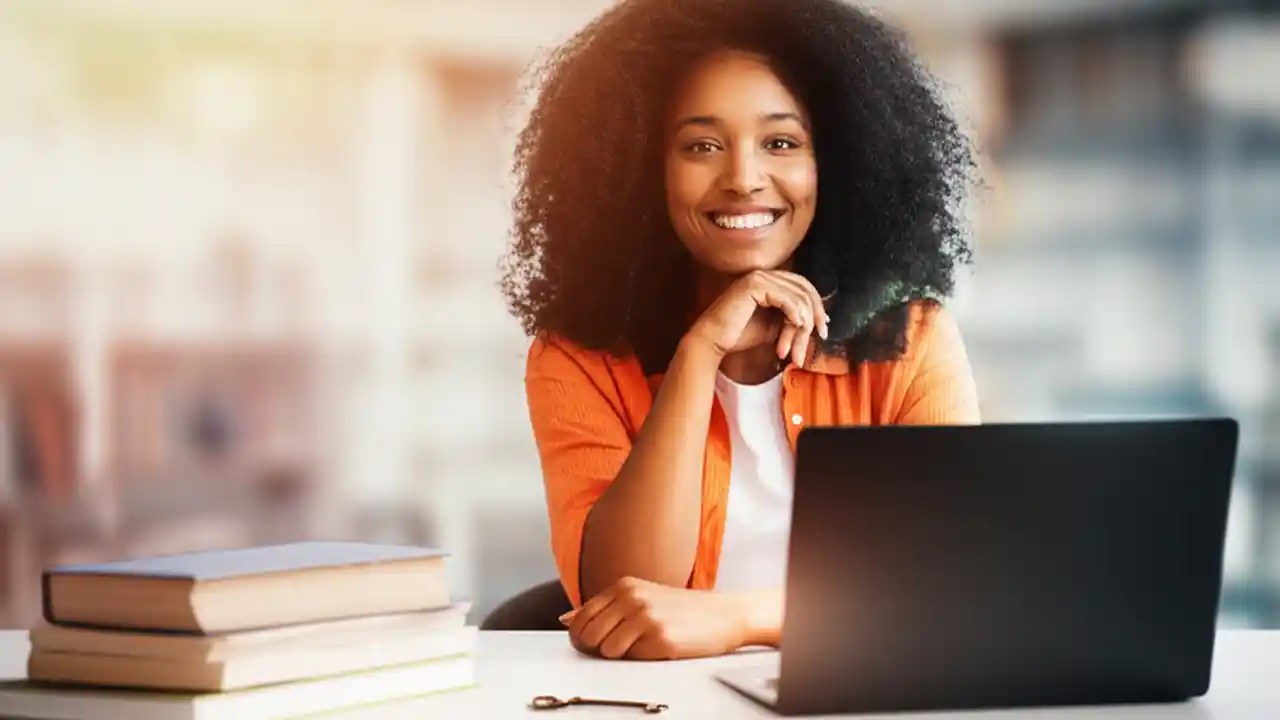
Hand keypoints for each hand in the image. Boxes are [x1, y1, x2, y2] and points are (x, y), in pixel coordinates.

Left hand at [561, 577, 748, 659]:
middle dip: (595, 649)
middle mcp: (631, 598)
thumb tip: (567, 620)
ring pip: (606, 650)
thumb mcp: (640, 596)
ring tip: (640, 646)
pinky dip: (639, 659)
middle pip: (588, 635)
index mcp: (623, 586)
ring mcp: (645, 617)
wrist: (722, 615)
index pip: (581, 617)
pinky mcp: (660, 639)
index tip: (592, 644)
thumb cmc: (682, 609)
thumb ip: (604, 607)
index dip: (581, 637)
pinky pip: (631, 659)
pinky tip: (656, 648)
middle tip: (617, 648)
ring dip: (619, 655)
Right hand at [685, 270, 828, 366]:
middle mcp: (763, 274)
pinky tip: (795, 328)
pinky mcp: (754, 284)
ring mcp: (758, 277)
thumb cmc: (738, 335)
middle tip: (821, 334)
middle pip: (803, 287)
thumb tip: (814, 320)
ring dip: (803, 322)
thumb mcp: (773, 326)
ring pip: (797, 295)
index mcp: (766, 280)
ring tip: (799, 343)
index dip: (815, 304)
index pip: (800, 286)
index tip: (822, 325)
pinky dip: (795, 315)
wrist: (713, 341)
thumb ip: (791, 319)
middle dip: (815, 312)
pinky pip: (787, 298)